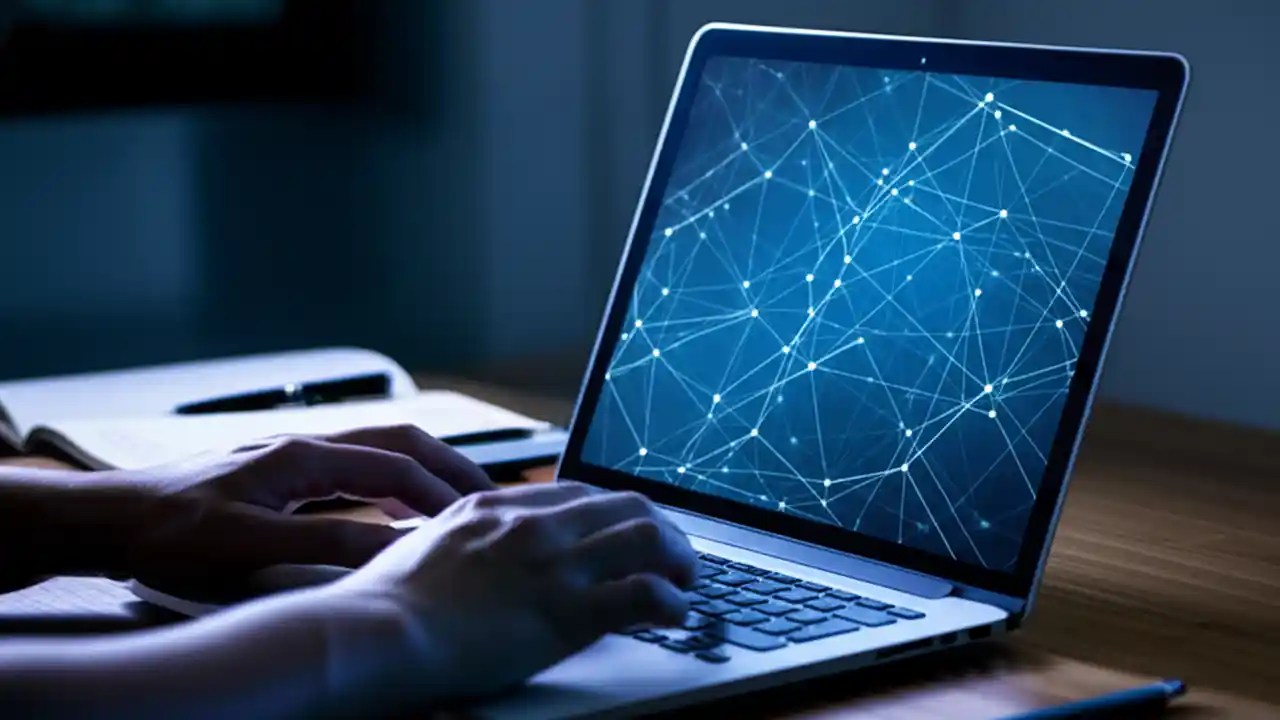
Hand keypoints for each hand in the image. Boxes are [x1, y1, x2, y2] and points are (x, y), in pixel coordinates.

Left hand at [115, 424, 494, 590]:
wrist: (108, 520)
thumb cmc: (168, 533)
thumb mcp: (251, 547)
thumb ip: (330, 544)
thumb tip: (403, 547)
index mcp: (303, 456)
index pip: (398, 467)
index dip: (443, 495)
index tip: (478, 522)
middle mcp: (304, 447)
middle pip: (399, 443)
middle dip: (451, 466)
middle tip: (493, 496)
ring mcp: (292, 458)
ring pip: (379, 452)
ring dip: (425, 472)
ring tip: (459, 502)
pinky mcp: (279, 475)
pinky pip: (356, 470)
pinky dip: (393, 485)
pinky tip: (396, 512)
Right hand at [327, 482, 697, 700]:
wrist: (376, 632)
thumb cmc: (386, 603)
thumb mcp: (428, 547)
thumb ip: (465, 539)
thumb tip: (478, 554)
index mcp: (499, 508)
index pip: (581, 493)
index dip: (617, 513)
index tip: (630, 531)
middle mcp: (534, 524)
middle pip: (626, 504)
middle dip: (661, 528)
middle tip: (674, 555)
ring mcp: (553, 564)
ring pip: (648, 536)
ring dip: (679, 557)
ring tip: (686, 580)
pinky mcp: (565, 610)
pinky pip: (644, 594)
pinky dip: (671, 602)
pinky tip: (676, 614)